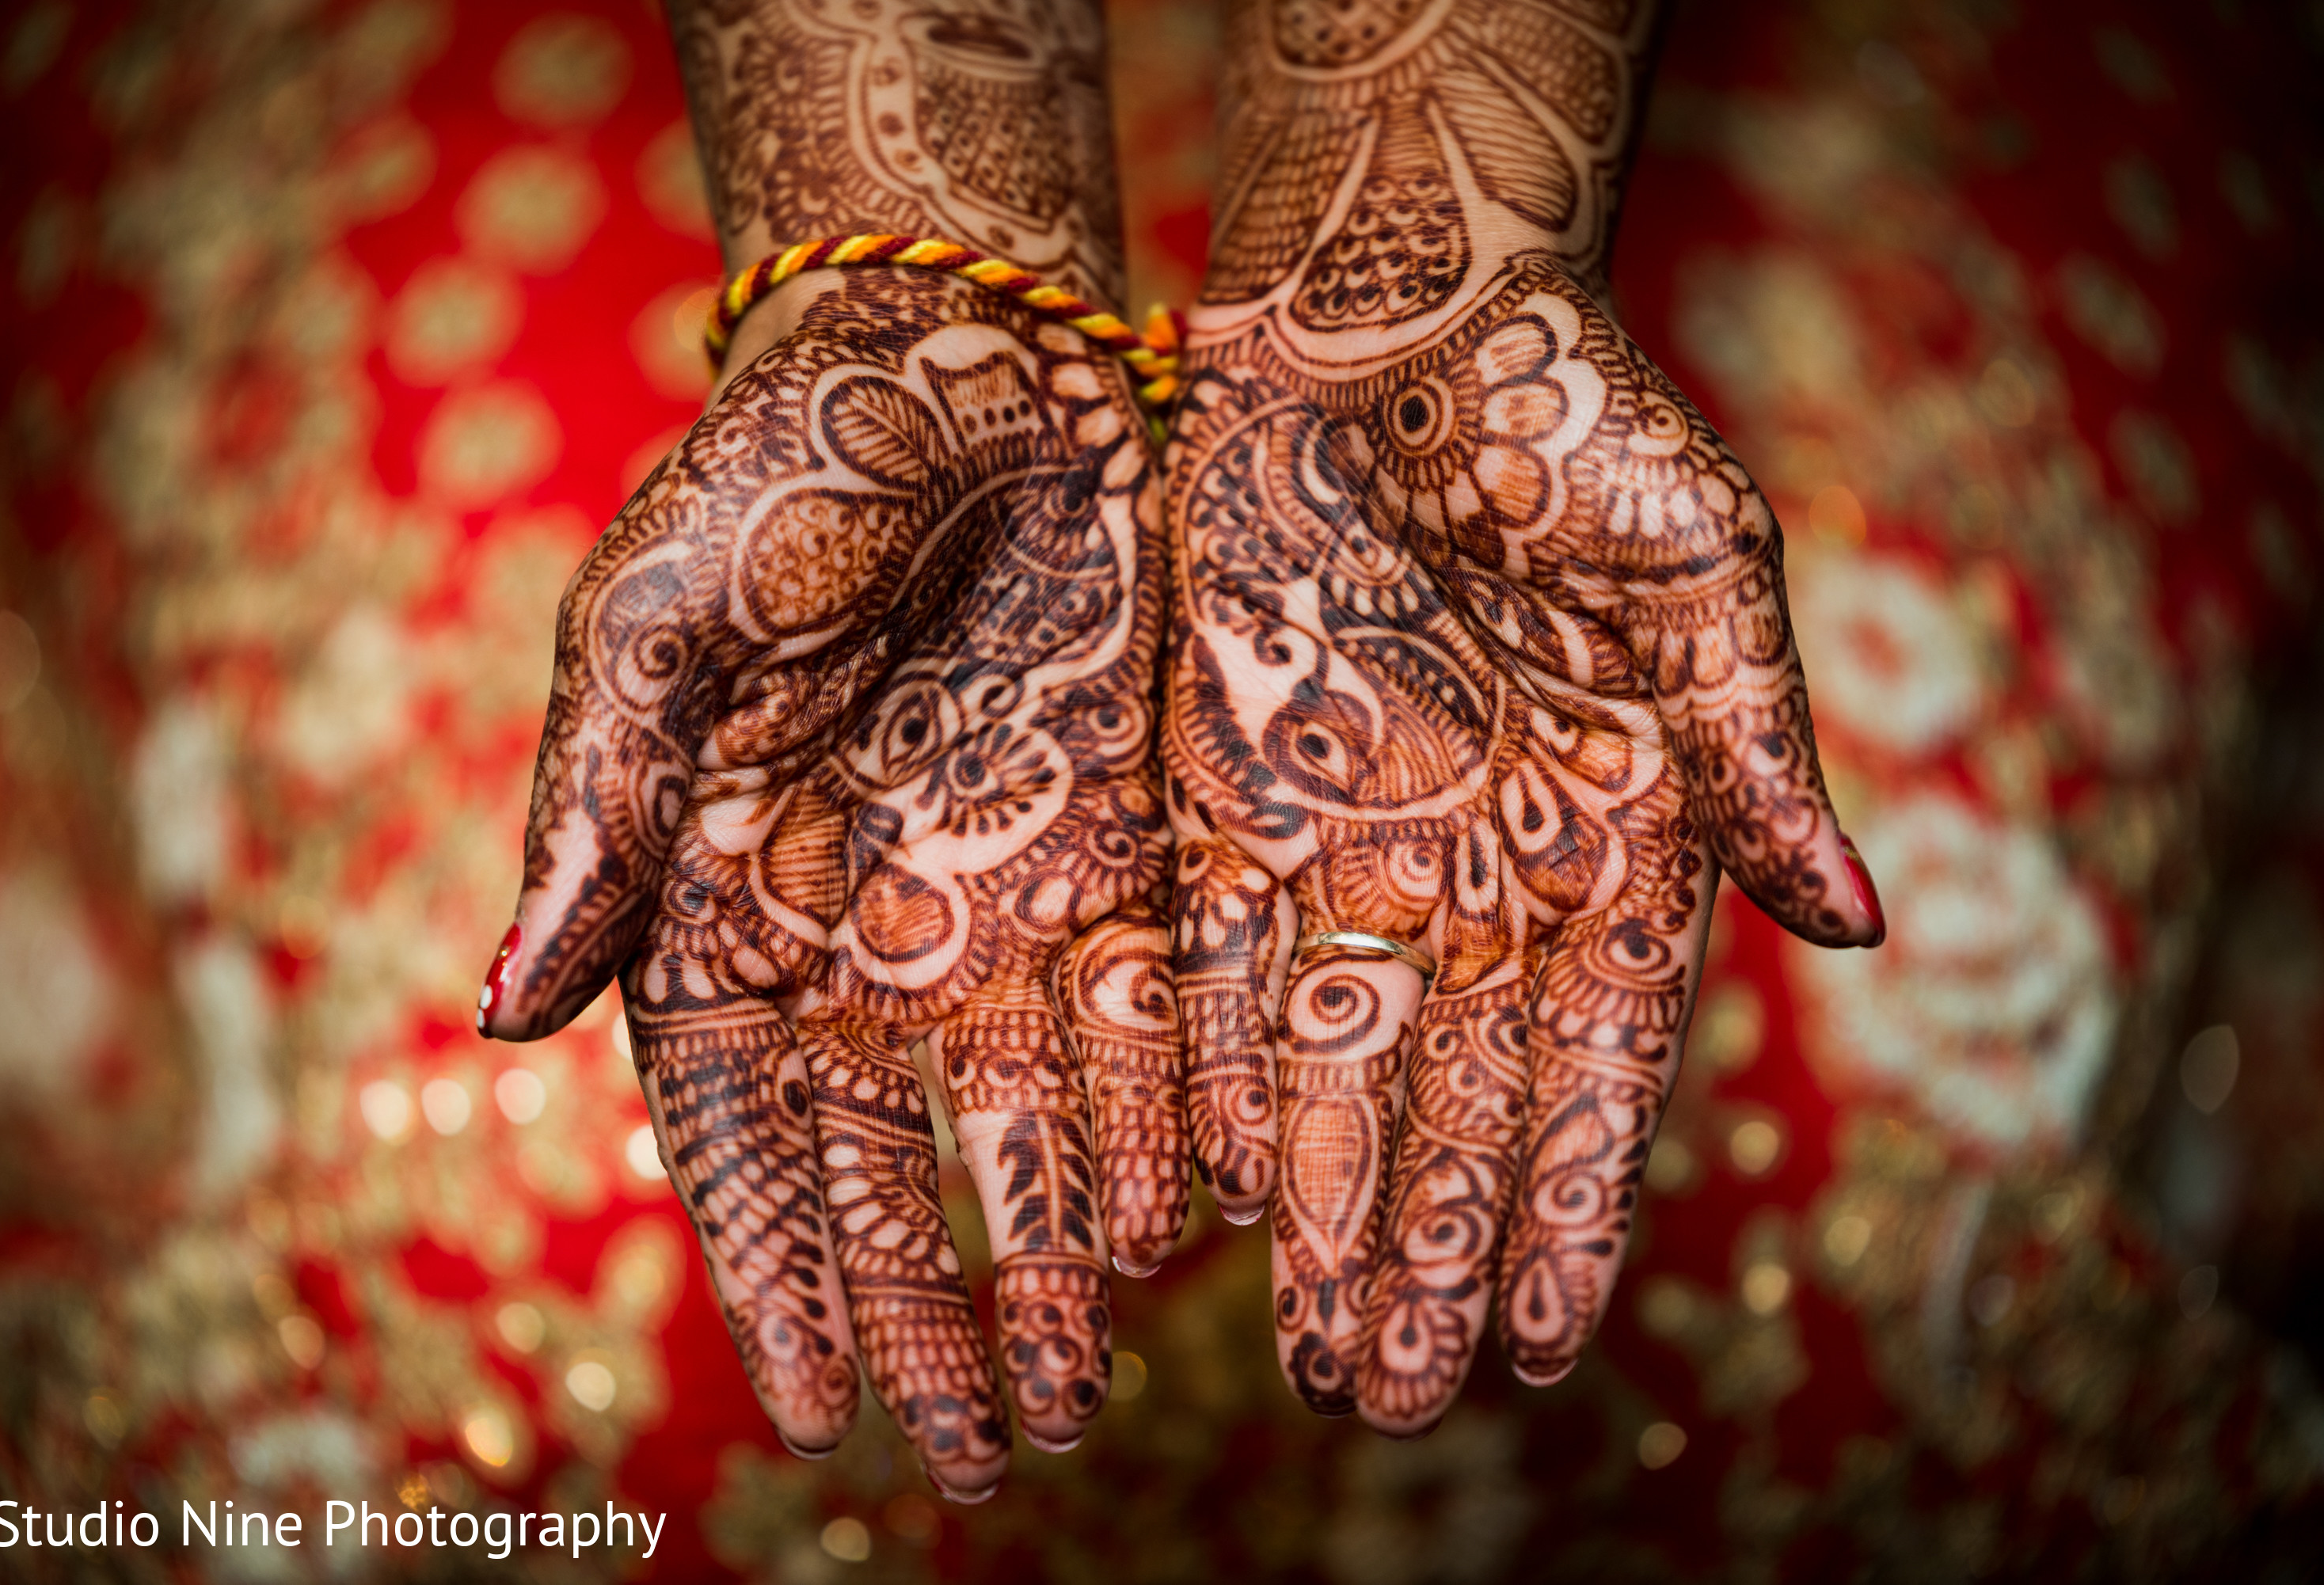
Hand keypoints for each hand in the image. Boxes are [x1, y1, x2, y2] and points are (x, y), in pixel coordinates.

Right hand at [481, 270, 1183, 1497]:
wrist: (962, 357)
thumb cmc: (771, 479)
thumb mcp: (656, 634)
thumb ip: (599, 821)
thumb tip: (501, 1020)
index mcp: (723, 902)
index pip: (740, 1133)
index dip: (775, 1268)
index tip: (817, 1406)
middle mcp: (861, 932)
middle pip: (893, 1164)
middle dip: (932, 1307)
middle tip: (983, 1452)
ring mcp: (999, 897)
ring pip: (1031, 1119)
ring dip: (1054, 1257)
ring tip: (1083, 1393)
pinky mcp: (1124, 843)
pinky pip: (1152, 1011)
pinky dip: (1168, 1116)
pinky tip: (1198, 1223)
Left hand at [1162, 256, 1882, 1434]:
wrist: (1389, 320)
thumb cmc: (1576, 427)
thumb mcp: (1699, 574)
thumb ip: (1752, 750)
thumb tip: (1857, 923)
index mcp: (1614, 841)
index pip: (1599, 1070)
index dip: (1574, 1206)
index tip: (1551, 1340)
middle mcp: (1483, 875)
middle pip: (1462, 1105)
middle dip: (1434, 1257)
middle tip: (1399, 1405)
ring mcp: (1357, 846)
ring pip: (1342, 1069)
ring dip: (1329, 1215)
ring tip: (1315, 1356)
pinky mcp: (1237, 799)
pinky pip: (1229, 967)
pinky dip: (1221, 1072)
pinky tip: (1218, 1192)